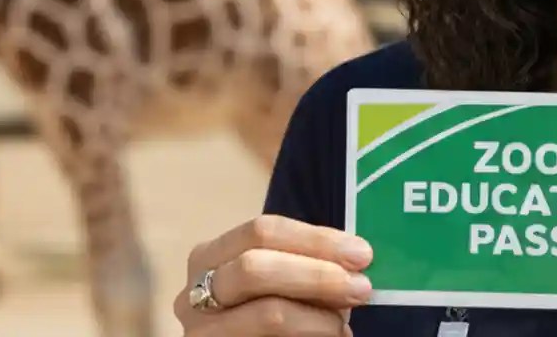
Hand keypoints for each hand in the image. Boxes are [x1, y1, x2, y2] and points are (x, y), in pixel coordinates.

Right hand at [173, 214, 374, 335]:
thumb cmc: (268, 316)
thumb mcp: (281, 284)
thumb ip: (305, 266)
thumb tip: (356, 260)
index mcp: (211, 256)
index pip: (263, 230)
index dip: (316, 239)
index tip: (362, 253)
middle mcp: (194, 291)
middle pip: (256, 267)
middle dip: (317, 274)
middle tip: (361, 288)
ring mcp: (201, 331)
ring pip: (267, 313)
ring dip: (318, 316)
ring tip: (345, 324)